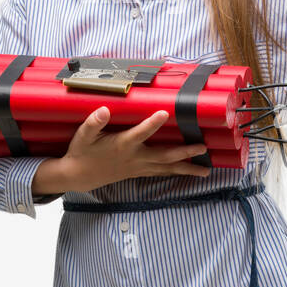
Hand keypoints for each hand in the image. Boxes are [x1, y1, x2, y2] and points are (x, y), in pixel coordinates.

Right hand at [58, 107, 210, 193]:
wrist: (80, 176)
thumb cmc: (82, 152)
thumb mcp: (83, 136)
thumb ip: (94, 123)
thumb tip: (103, 110)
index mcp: (122, 145)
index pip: (140, 133)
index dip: (152, 124)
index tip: (165, 113)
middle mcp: (134, 158)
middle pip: (163, 156)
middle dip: (184, 152)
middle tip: (202, 148)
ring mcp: (138, 167)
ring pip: (166, 168)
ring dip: (187, 168)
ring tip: (206, 169)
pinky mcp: (139, 172)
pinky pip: (162, 173)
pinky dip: (177, 173)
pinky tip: (190, 172)